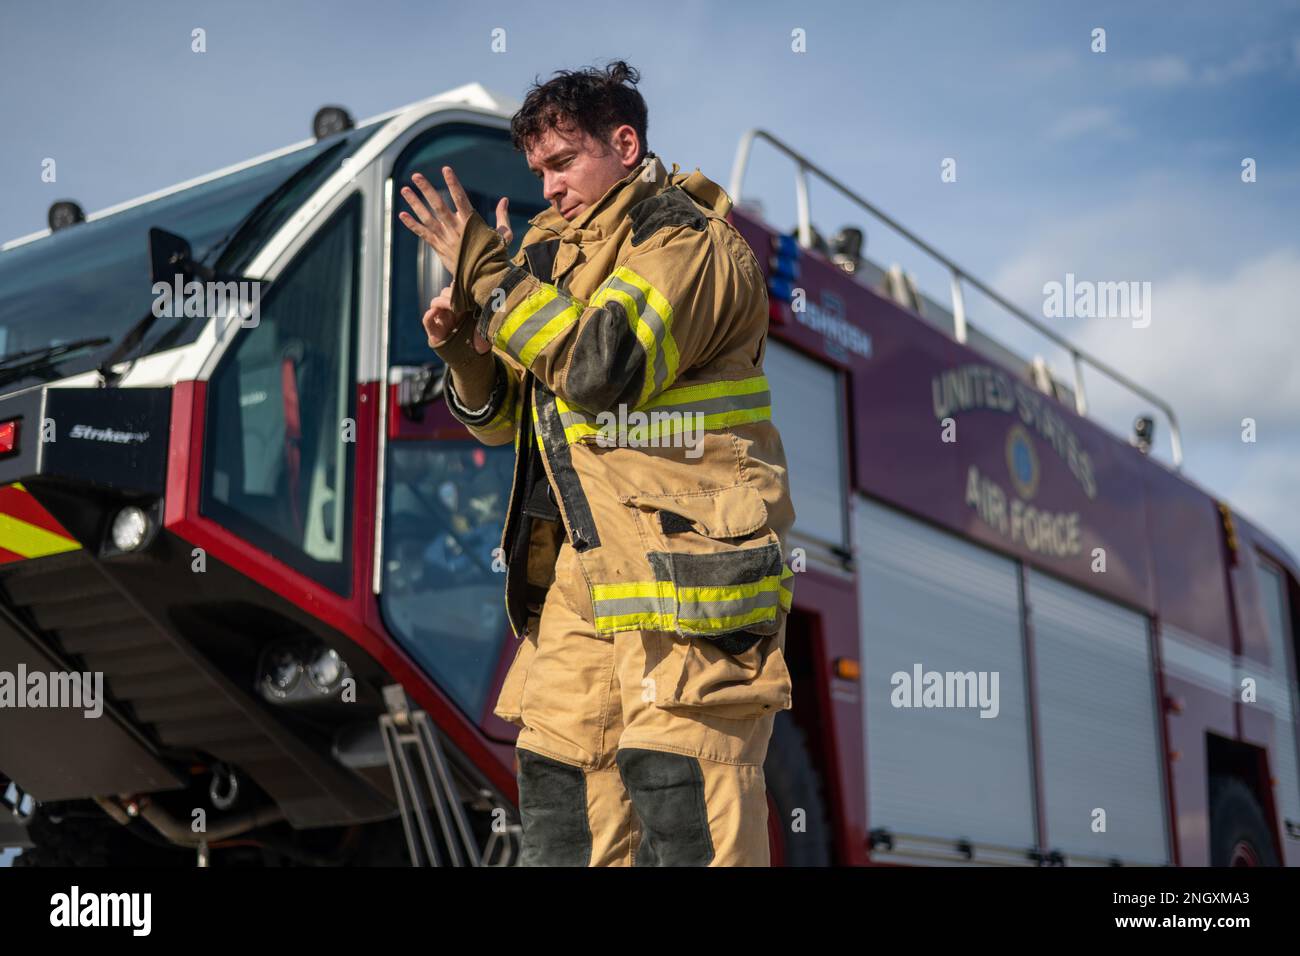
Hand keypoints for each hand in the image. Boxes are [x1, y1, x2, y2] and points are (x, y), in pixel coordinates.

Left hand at [398, 165, 512, 274]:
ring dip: (415, 203)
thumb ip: (502, 216)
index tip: (446, 169)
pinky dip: (412, 225)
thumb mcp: (504, 235)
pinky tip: (402, 215)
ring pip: (427, 217)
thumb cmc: (496, 257)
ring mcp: (445, 238)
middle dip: (426, 189)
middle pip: (438, 205)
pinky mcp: (439, 248)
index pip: (460, 198)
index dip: (453, 183)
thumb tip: (504, 200)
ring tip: (404, 189)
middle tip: (416, 175)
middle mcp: (455, 229)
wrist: (485, 279)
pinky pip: (423, 234)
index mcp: (471, 223)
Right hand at [423, 283, 490, 353]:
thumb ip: (486, 316)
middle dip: (451, 294)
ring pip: (436, 302)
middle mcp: (450, 311)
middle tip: (460, 301)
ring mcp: (442, 319)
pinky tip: (435, 313)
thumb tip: (492, 303)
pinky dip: (430, 315)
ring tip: (451, 307)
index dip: (459, 287)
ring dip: (442, 302)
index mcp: (463, 306)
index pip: (456, 289)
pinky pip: (427, 320)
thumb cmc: (481, 340)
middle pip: (445, 293)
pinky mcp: (434, 331)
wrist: (473, 359)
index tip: (467, 289)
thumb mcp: (486, 326)